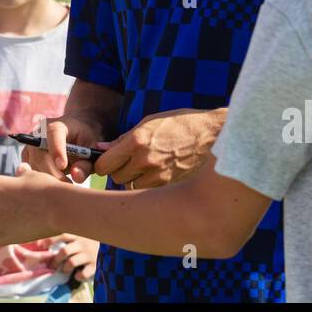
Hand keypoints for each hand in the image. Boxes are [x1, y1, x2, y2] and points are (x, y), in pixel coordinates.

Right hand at [23, 116, 106, 183]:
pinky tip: (55, 180)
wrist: (72, 135)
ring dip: (49, 178)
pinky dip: (42, 180)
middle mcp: (39, 133)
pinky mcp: (26, 156)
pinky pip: (30, 172)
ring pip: (35, 167)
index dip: (56, 149)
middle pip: (40, 155)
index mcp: (58, 125)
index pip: (54, 133)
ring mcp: (30, 145)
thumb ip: (86, 163)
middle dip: (54, 174)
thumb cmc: (83, 141)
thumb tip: (76, 177)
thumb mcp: (90, 149)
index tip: (63, 166)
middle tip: (69, 186)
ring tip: (65, 182)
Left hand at [39, 233, 97, 282]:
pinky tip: (77, 275)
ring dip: (65, 268)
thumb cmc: (87, 240)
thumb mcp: (78, 234)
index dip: (50, 240)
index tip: (40, 245)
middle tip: (51, 266)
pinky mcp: (95, 265)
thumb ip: (66, 235)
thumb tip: (44, 240)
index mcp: (78, 235)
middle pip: (65, 251)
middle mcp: (83, 244)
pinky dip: (78, 276)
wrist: (108, 244)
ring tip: (64, 270)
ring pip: (72, 262)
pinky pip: (84, 273)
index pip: (62, 235)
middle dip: (56, 260)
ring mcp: (89, 254)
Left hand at [93, 108, 223, 188]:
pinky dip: (147, 184)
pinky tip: (156, 171)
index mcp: (137, 141)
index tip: (107, 161)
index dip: (103, 163)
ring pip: (131, 186)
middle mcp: (145, 160)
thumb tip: (101, 148)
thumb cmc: (178, 123)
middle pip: (116, 178)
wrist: (210, 134)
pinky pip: (147, 189)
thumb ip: (123, 138)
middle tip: (127, 162)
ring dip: (133, 179)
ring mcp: (158, 175)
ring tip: (143, 167)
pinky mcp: (168, 184)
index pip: (105, 165)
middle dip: (118, 171)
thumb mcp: (148, 122)